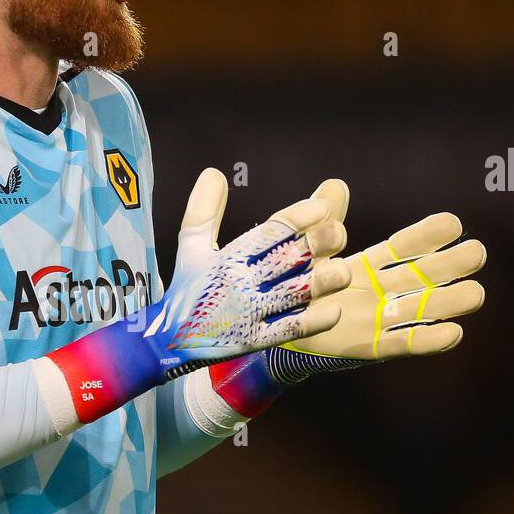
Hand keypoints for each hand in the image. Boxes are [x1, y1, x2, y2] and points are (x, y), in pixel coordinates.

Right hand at [145, 167, 350, 371]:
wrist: (170, 341)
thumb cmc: (189, 288)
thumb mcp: (190, 246)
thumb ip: (204, 209)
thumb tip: (214, 172)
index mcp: (227, 257)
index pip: (266, 232)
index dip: (297, 218)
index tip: (320, 207)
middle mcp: (239, 283)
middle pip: (285, 259)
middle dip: (317, 244)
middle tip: (339, 234)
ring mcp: (247, 314)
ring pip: (292, 294)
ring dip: (321, 282)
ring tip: (343, 272)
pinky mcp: (254, 341)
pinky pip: (288, 330)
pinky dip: (312, 321)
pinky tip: (334, 310)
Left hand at [282, 179, 485, 360]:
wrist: (273, 328)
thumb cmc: (289, 285)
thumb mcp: (302, 250)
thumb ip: (320, 222)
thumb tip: (336, 185)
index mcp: (369, 264)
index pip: (405, 246)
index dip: (428, 235)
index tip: (452, 224)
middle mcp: (382, 291)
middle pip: (426, 275)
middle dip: (451, 265)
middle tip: (475, 253)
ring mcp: (380, 319)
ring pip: (423, 308)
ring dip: (451, 302)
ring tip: (476, 293)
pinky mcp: (371, 346)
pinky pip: (403, 343)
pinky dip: (428, 339)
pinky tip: (452, 332)